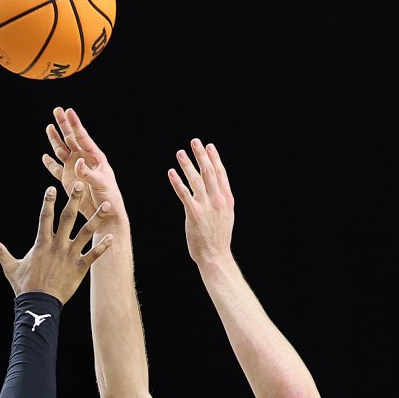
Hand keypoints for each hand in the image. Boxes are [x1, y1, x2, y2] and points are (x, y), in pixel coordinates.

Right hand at [0, 184, 113, 305]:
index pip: (44, 217)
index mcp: (42, 243)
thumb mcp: (11, 267)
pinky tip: (112, 237)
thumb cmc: (24, 286)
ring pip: (85, 232)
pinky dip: (103, 246)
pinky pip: (93, 254)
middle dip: (74, 200)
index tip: (52, 188)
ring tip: (107, 205)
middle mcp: (57, 245)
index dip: (48, 201)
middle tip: (81, 185)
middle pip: (67, 217)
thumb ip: (1, 252)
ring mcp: (69, 255)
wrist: (38, 304)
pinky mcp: (79, 268)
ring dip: (96, 218)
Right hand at [42, 106, 122, 219]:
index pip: (82, 136)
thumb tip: (76, 161)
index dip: (74, 124)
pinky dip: (50, 164)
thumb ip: (88, 172)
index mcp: (94, 156)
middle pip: (70, 138)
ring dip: (55, 140)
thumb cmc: (108, 196)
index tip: (68, 111)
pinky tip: (45, 156)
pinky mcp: (67, 180)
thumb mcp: (100, 183)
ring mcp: (74, 169)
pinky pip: (56, 169)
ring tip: (49, 127)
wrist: (104, 212)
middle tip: (57, 110)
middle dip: (63, 125)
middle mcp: (83, 159)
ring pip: (61, 151)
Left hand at [168, 138, 234, 265]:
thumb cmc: (218, 238)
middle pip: (209, 172)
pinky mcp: (194, 214)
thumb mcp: (226, 216)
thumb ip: (221, 201)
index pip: (221, 174)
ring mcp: (206, 206)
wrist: (215, 256)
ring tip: (180, 153)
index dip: (215, 159)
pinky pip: (184, 194)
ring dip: (187, 165)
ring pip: (196, 180)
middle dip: (201, 155)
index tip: (209, 146)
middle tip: (195, 141)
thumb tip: (217, 190)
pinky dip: (177, 182)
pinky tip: (171, 172)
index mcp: (227, 200)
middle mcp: (218, 200)